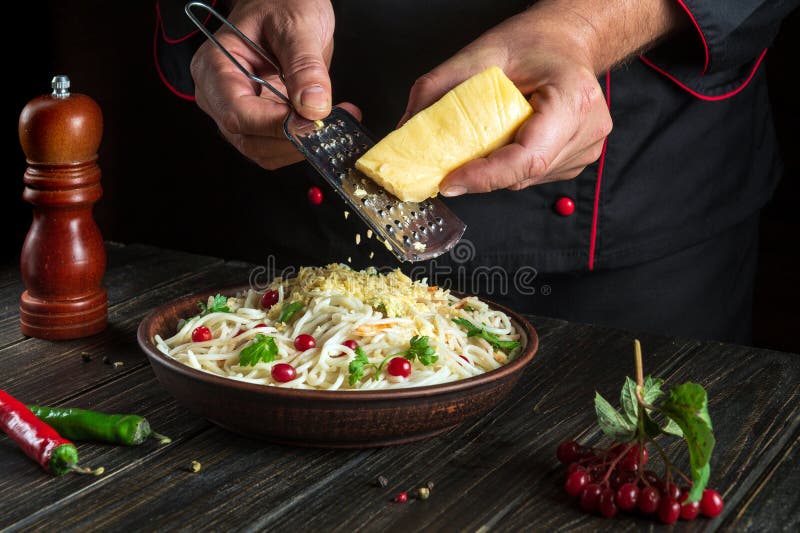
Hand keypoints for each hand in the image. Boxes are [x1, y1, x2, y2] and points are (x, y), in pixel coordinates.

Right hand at [190, 0, 360, 169]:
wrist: (286, 3)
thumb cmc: (281, 3)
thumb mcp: (297, 25)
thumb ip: (304, 65)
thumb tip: (312, 105)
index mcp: (215, 67)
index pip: (237, 114)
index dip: (275, 125)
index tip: (311, 121)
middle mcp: (220, 94)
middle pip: (249, 139)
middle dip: (292, 139)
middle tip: (331, 124)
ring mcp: (239, 110)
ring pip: (264, 151)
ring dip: (302, 145)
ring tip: (335, 122)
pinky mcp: (261, 119)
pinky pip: (277, 145)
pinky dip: (304, 142)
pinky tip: (326, 123)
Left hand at [400, 0, 679, 195]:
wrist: (567, 41)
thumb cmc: (535, 43)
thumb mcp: (480, 54)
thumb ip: (438, 90)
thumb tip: (405, 129)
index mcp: (572, 99)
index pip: (526, 156)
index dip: (485, 175)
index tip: (450, 181)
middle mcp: (587, 129)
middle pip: (522, 173)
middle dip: (481, 173)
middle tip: (452, 163)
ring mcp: (586, 149)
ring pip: (525, 180)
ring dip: (496, 170)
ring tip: (488, 140)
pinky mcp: (577, 160)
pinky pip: (533, 178)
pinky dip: (511, 167)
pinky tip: (509, 141)